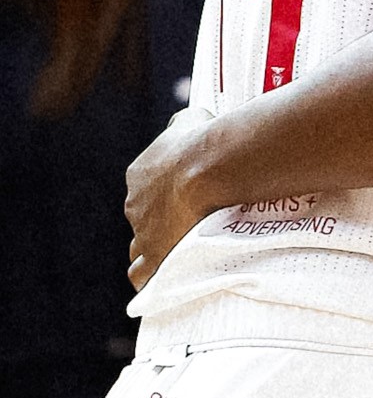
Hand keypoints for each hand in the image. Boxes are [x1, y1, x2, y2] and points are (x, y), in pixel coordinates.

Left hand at [125, 107, 218, 289]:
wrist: (211, 166)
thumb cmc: (205, 140)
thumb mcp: (191, 120)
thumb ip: (181, 126)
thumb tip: (181, 125)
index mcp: (139, 174)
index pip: (148, 190)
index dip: (169, 194)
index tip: (191, 195)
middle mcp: (135, 204)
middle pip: (145, 219)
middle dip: (164, 222)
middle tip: (195, 222)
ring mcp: (143, 232)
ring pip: (140, 248)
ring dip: (157, 250)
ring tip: (185, 250)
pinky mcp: (155, 255)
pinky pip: (144, 274)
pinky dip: (154, 277)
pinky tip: (172, 275)